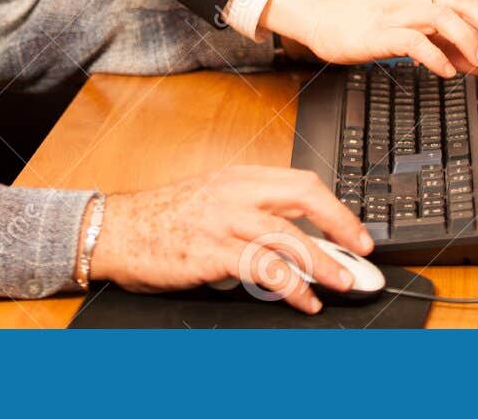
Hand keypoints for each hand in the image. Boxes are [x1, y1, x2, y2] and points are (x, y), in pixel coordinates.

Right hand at [87, 166, 372, 314]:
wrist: (115, 230)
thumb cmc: (161, 219)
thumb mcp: (211, 201)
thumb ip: (249, 212)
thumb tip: (294, 239)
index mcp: (238, 177)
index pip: (301, 181)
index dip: (335, 206)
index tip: (355, 230)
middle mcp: (234, 192)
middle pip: (303, 197)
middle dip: (339, 224)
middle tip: (362, 252)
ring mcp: (223, 220)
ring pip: (287, 236)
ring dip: (322, 262)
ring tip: (342, 283)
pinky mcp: (210, 251)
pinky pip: (262, 268)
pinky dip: (290, 286)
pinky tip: (303, 300)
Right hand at [262, 0, 477, 71]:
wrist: (323, 16)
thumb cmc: (367, 24)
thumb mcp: (415, 33)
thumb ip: (446, 45)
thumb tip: (476, 63)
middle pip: (465, 0)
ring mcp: (399, 12)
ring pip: (443, 15)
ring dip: (467, 40)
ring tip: (477, 62)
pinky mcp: (380, 31)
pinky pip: (414, 41)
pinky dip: (435, 57)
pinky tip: (444, 72)